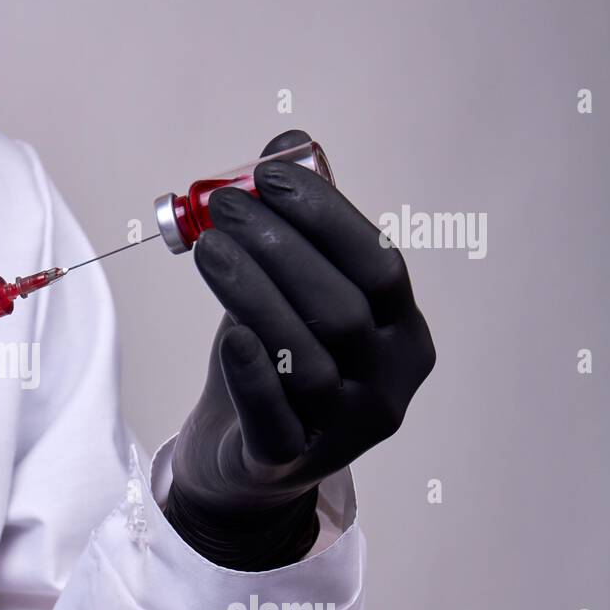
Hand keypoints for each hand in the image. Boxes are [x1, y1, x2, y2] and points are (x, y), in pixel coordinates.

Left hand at [167, 130, 435, 568]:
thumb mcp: (289, 293)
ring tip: (207, 250)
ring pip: (307, 358)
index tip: (267, 178)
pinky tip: (229, 336)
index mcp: (402, 334)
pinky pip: (278, 420)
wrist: (244, 460)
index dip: (325, 216)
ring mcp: (344, 433)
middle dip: (280, 247)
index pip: (378, 264)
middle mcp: (388, 386)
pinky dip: (256, 375)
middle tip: (222, 208)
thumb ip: (297, 227)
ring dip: (254, 294)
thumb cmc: (274, 364)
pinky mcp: (290, 465)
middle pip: (342, 308)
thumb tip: (286, 145)